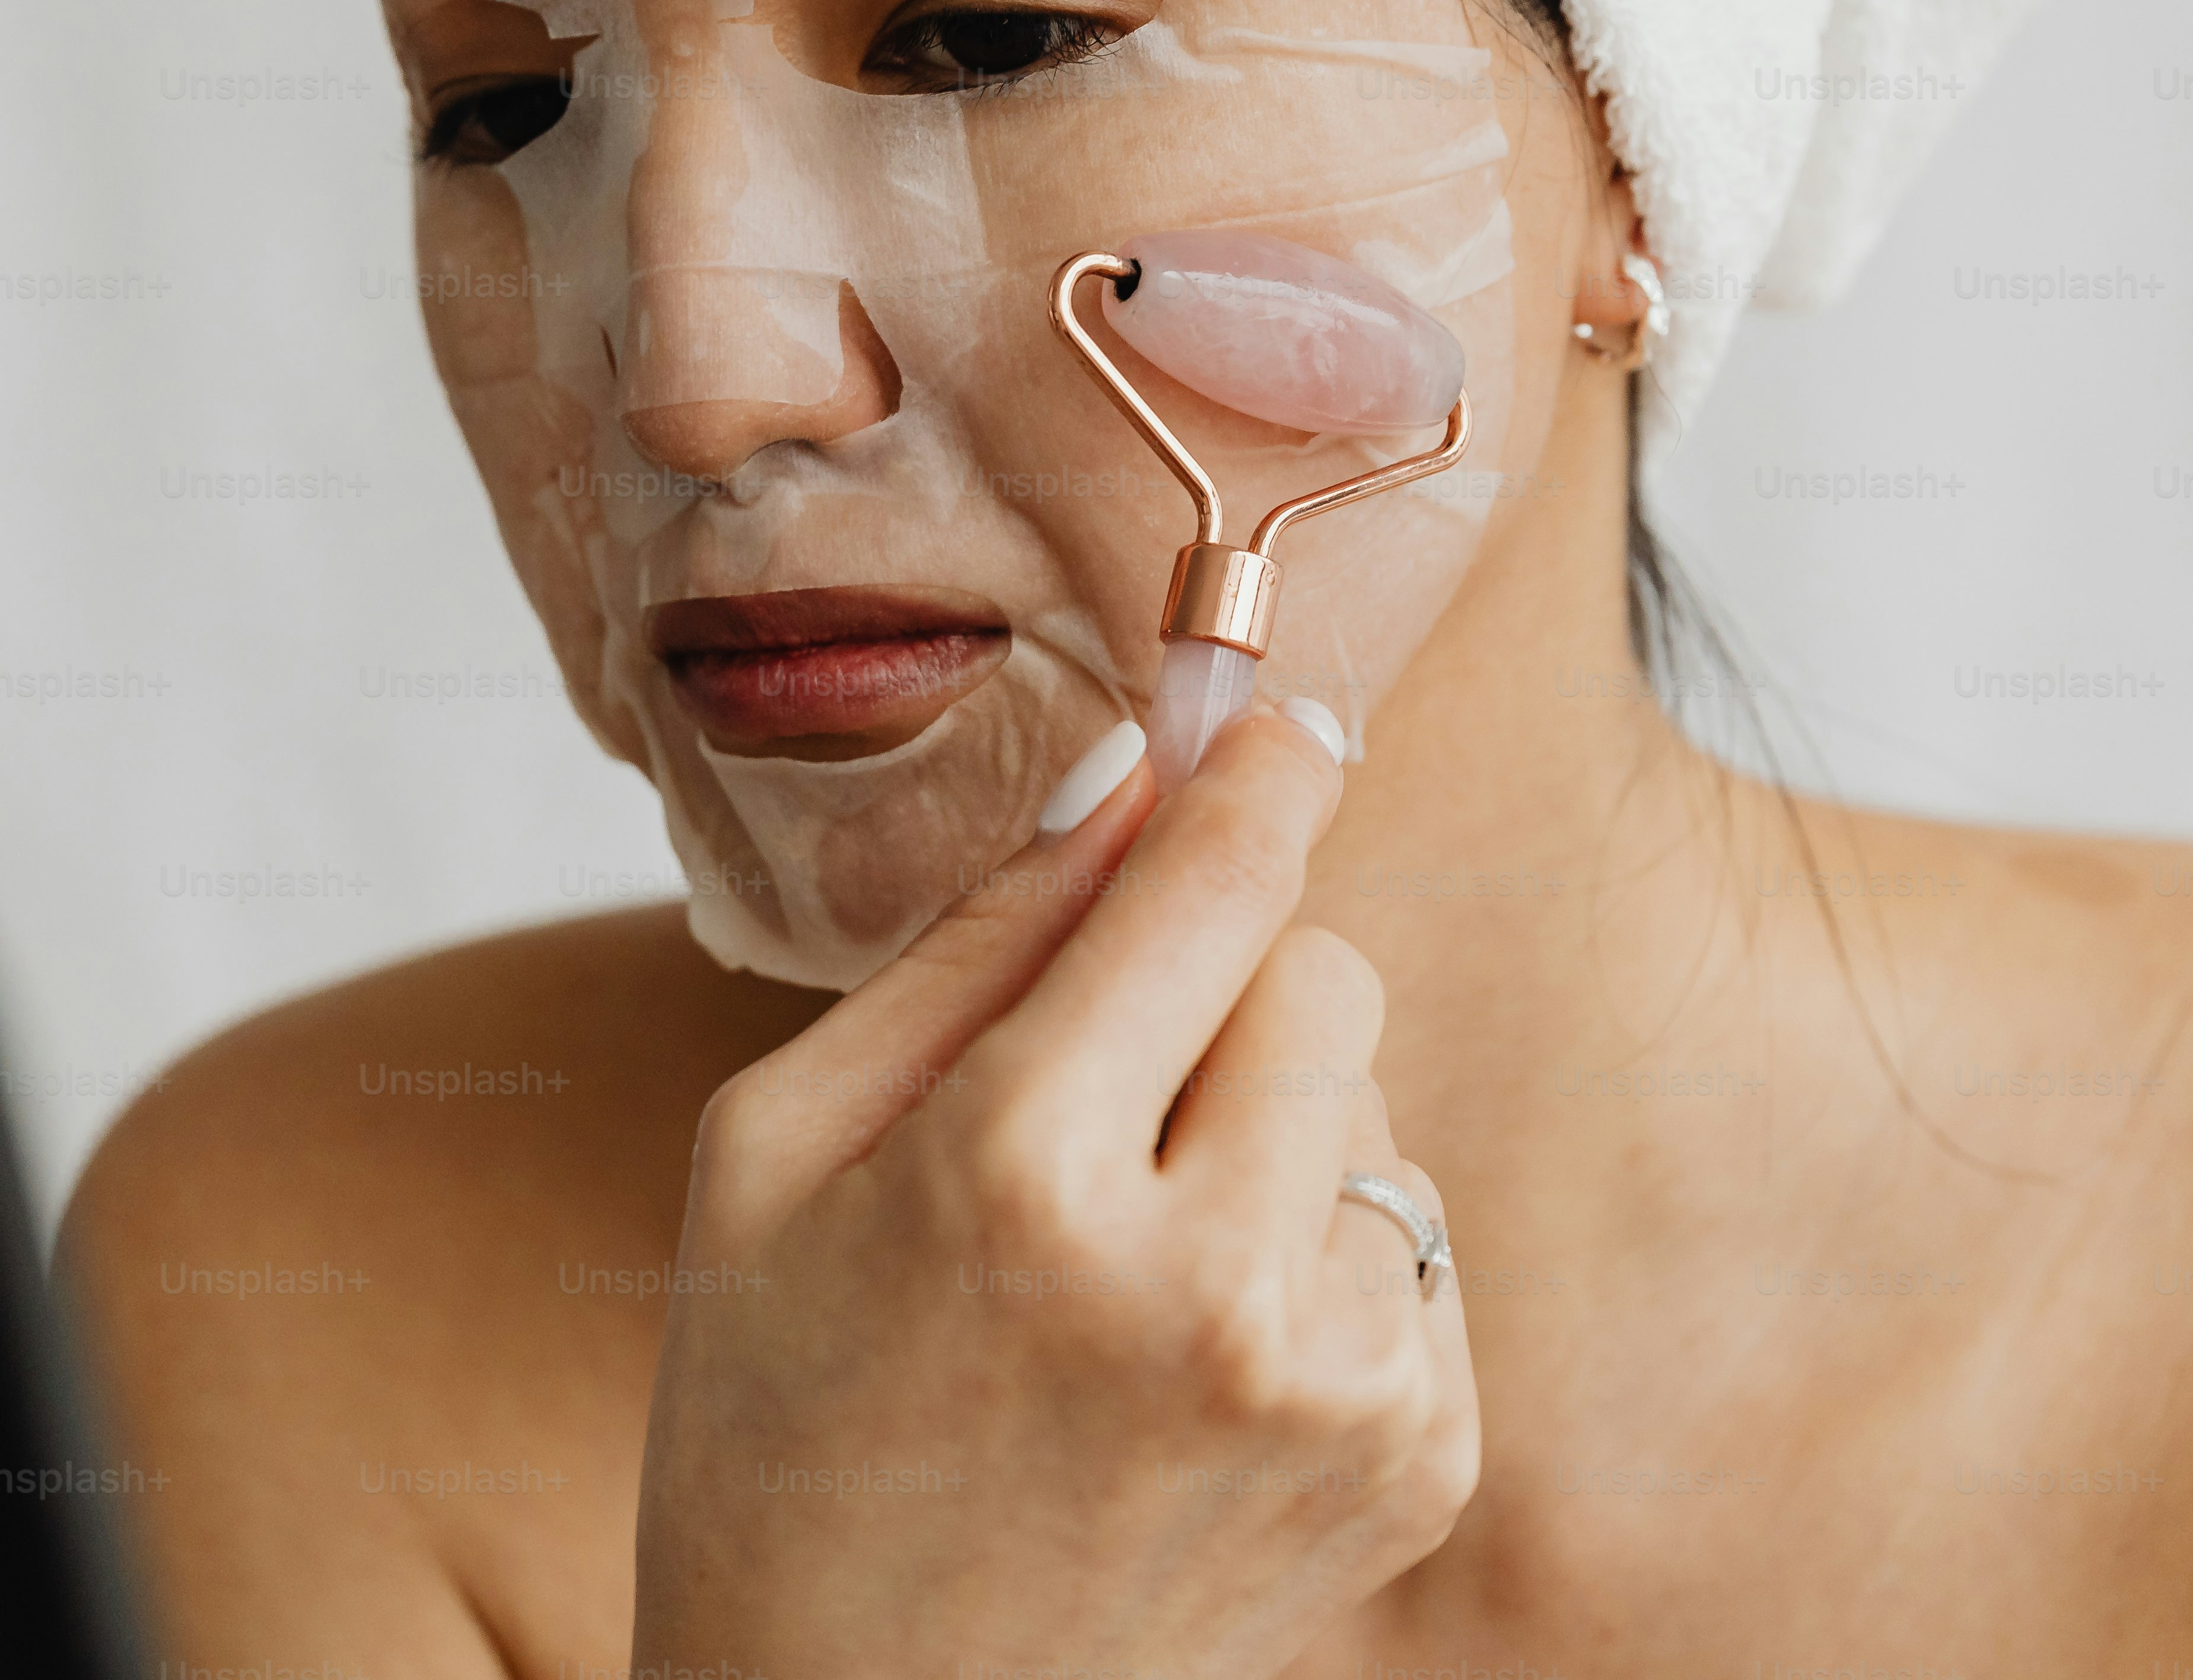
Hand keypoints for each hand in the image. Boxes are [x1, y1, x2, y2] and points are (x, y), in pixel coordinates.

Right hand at [631, 706, 1478, 1675]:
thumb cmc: (774, 1437)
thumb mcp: (773, 1162)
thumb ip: (966, 953)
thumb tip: (1125, 779)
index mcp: (1016, 1179)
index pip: (1212, 889)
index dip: (1255, 778)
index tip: (1275, 724)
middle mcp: (1206, 1281)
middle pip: (1327, 976)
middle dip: (1235, 986)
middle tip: (1108, 1091)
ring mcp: (1335, 1387)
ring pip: (1377, 1111)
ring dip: (1276, 1141)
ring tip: (1131, 1279)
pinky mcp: (1420, 1467)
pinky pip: (1407, 1245)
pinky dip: (1319, 1268)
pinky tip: (1194, 1369)